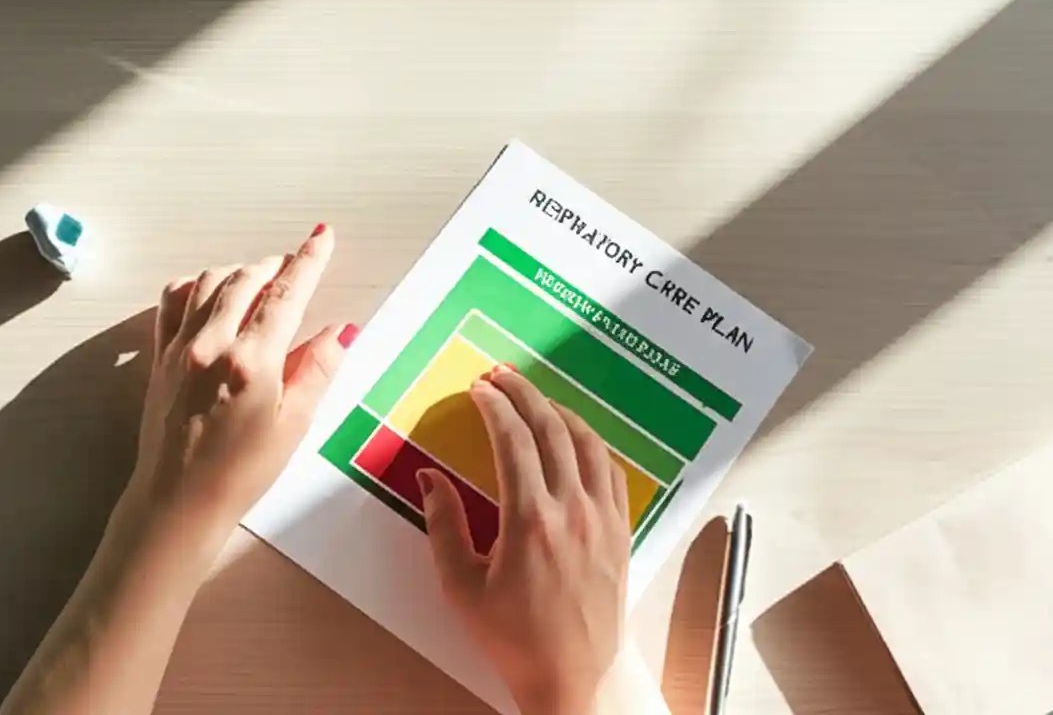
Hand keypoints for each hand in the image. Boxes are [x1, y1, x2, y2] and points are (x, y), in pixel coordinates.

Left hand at [124, 222, 353, 547]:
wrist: (179, 501)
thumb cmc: (243, 472)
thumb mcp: (294, 425)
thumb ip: (316, 370)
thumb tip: (339, 330)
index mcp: (252, 361)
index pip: (287, 295)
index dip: (309, 260)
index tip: (323, 236)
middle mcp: (212, 343)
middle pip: (247, 279)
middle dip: (276, 264)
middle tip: (296, 264)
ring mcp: (180, 347)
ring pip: (210, 282)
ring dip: (240, 271)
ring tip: (261, 280)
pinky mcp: (160, 356)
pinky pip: (174, 300)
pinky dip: (197, 284)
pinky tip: (212, 292)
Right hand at [419, 365, 630, 714]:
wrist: (575, 676)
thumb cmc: (514, 638)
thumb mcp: (462, 587)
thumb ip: (444, 526)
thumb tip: (430, 478)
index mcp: (531, 520)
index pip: (514, 440)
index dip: (494, 407)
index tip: (478, 389)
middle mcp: (574, 510)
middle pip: (552, 429)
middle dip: (524, 394)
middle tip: (501, 376)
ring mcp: (605, 518)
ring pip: (588, 442)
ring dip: (560, 411)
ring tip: (536, 398)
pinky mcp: (622, 530)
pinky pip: (611, 470)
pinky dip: (591, 443)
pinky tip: (575, 438)